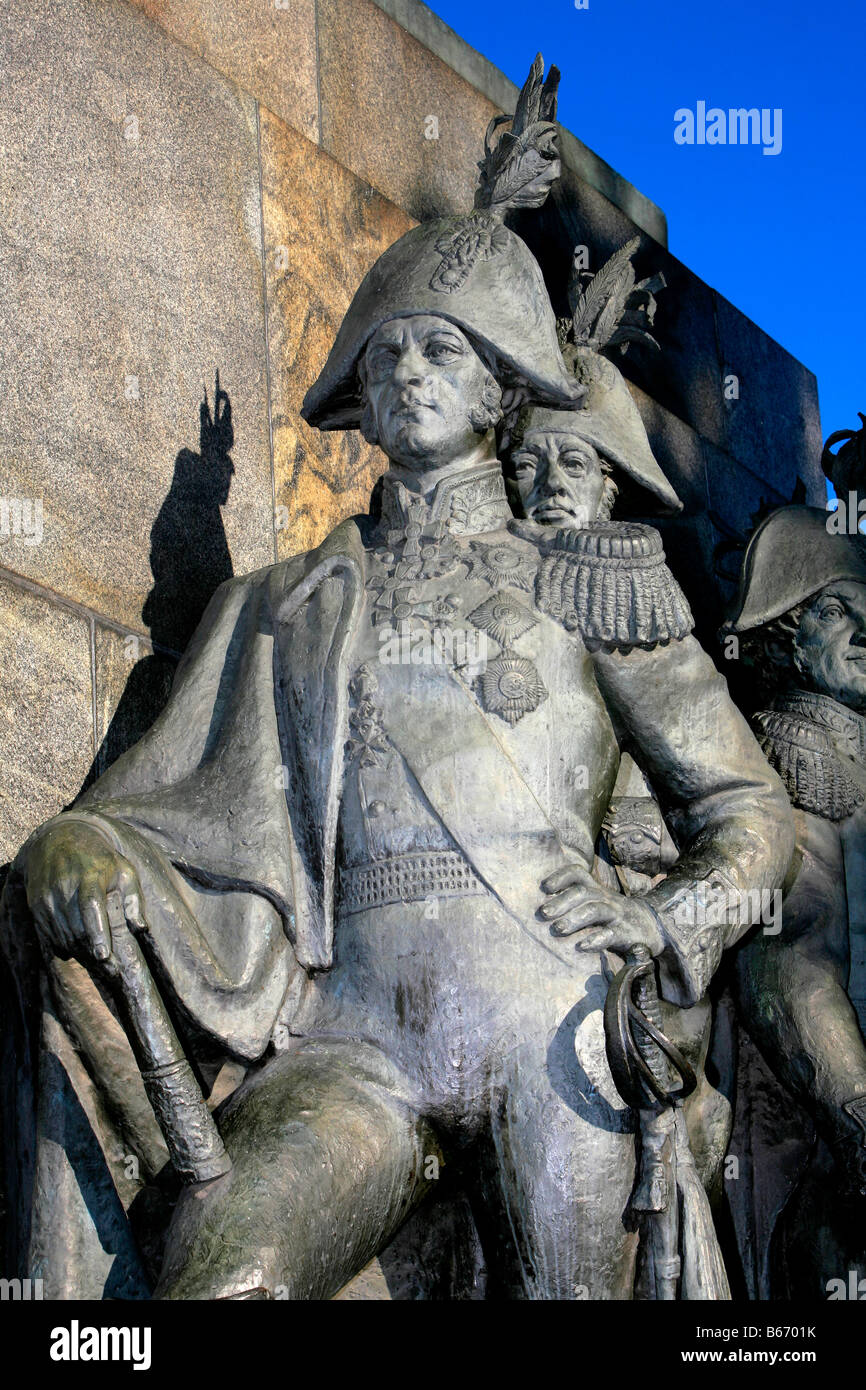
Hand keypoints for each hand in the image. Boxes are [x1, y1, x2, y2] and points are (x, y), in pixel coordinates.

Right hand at [24, 821, 143, 967]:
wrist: (60, 840)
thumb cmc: (100, 859)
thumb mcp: (124, 870)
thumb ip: (134, 898)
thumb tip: (140, 927)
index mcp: (89, 875)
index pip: (90, 906)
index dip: (96, 932)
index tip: (103, 954)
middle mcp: (65, 886)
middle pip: (76, 927)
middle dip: (93, 952)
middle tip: (111, 971)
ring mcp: (48, 896)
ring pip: (63, 935)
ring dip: (80, 953)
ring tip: (98, 963)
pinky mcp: (36, 904)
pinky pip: (49, 934)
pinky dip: (64, 946)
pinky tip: (78, 950)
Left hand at [538, 862, 664, 956]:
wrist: (652, 926)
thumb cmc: (613, 916)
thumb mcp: (596, 903)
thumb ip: (576, 903)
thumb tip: (541, 910)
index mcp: (595, 890)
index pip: (578, 874)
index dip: (561, 877)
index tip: (544, 888)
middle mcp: (605, 898)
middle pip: (583, 893)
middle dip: (561, 902)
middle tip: (543, 914)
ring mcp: (617, 915)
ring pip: (595, 910)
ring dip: (574, 919)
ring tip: (557, 929)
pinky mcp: (626, 934)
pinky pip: (611, 935)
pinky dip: (595, 940)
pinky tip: (581, 947)